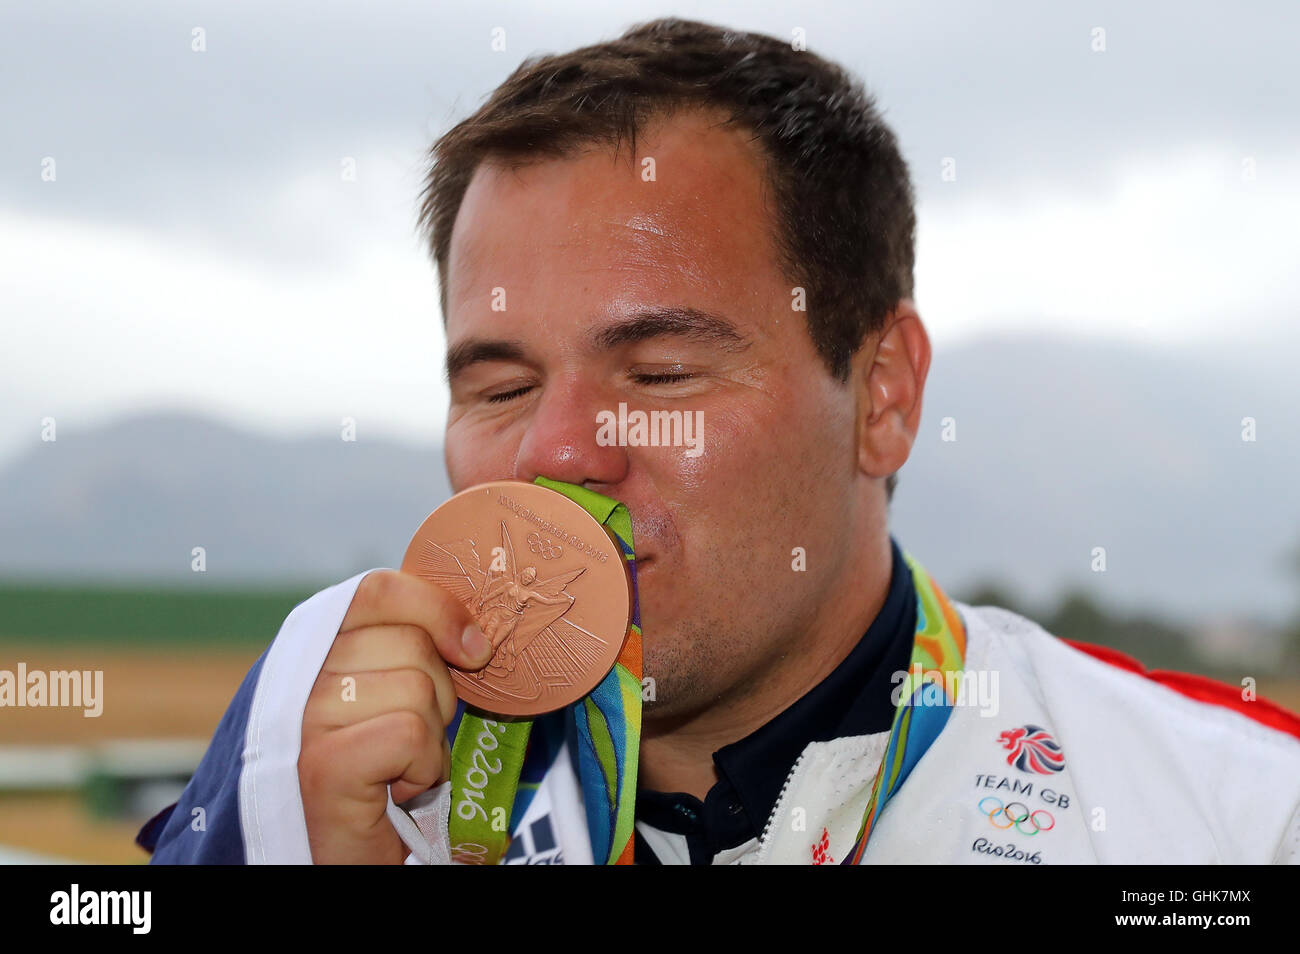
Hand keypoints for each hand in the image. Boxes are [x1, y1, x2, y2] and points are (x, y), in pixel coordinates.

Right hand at [298, 570, 492, 863]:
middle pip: (410, 641)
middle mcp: (294, 678)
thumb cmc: (376, 783)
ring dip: (431, 740)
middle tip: (412, 741)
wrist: (342, 862)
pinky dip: (424, 768)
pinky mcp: (322, 767)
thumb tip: (472, 632)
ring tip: (400, 771)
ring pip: (418, 687)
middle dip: (439, 693)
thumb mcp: (388, 702)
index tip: (472, 648)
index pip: (376, 591)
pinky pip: (411, 733)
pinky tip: (399, 792)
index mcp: (308, 652)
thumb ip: (406, 655)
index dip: (436, 608)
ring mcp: (302, 720)